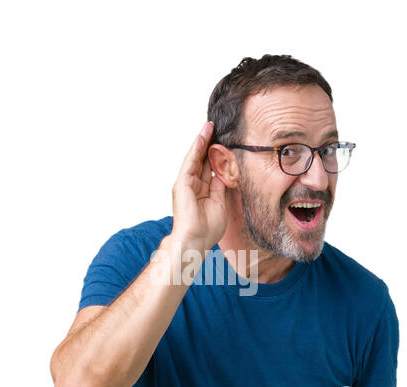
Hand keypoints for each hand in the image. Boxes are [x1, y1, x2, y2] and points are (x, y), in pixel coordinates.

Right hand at [171, 121, 226, 251]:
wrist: (196, 240)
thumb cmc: (208, 228)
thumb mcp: (220, 203)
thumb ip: (220, 187)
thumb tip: (224, 173)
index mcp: (202, 189)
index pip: (209, 167)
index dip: (214, 153)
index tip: (222, 140)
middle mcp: (192, 184)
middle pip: (201, 159)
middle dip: (208, 143)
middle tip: (214, 126)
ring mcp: (186, 183)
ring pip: (195, 157)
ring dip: (201, 141)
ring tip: (208, 126)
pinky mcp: (182, 183)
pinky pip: (190, 163)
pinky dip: (195, 150)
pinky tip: (201, 138)